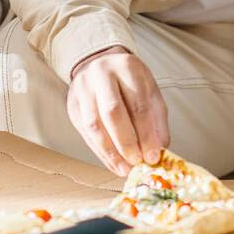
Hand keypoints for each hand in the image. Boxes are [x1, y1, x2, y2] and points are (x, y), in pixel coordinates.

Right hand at [68, 46, 169, 175]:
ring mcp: (83, 89)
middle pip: (113, 112)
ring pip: (94, 124)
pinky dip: (100, 152)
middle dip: (126, 142)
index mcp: (127, 67)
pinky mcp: (72, 105)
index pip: (138, 103)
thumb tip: (161, 148)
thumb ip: (157, 117)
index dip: (146, 133)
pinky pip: (85, 132)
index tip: (153, 155)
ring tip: (124, 169)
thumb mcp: (149, 90)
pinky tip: (113, 163)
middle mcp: (101, 74)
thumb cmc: (129, 81)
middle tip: (138, 162)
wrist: (100, 64)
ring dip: (111, 152)